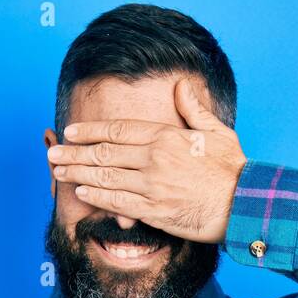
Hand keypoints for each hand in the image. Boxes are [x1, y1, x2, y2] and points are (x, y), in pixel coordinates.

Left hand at [47, 79, 247, 243]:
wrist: (244, 205)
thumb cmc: (233, 170)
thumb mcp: (217, 132)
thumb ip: (193, 110)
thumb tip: (180, 87)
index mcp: (166, 137)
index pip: (118, 129)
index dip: (91, 130)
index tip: (72, 131)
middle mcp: (154, 159)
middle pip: (104, 153)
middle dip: (74, 153)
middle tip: (52, 153)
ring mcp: (152, 186)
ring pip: (105, 178)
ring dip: (77, 174)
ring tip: (57, 172)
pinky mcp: (154, 211)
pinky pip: (117, 202)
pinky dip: (96, 196)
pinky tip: (81, 192)